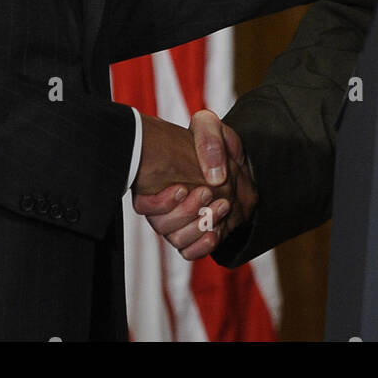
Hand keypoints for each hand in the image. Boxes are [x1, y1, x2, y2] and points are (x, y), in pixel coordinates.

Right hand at [132, 109, 256, 259]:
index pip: (144, 204)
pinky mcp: (194, 233)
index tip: (183, 189)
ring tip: (220, 207)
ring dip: (198, 228)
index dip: (160, 203)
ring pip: (176, 240)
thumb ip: (209, 140)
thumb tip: (213, 176)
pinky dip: (201, 246)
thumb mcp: (210, 127)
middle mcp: (163, 205)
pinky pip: (189, 251)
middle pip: (162, 225)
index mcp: (156, 181)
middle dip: (186, 213)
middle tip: (208, 193)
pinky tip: (215, 233)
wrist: (232, 159)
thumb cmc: (213, 141)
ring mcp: (178, 221)